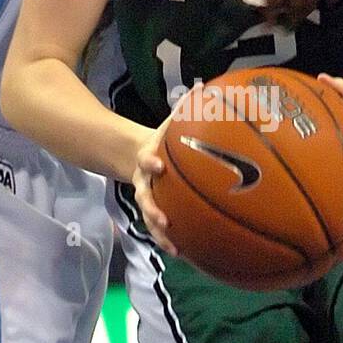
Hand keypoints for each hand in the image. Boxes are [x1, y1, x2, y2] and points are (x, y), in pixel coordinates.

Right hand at [132, 116, 177, 254]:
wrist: (140, 155)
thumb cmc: (163, 140)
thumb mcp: (170, 124)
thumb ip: (184, 109)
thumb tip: (202, 88)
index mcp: (148, 158)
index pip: (145, 160)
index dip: (149, 162)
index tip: (157, 165)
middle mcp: (145, 182)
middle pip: (145, 198)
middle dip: (153, 210)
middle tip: (164, 220)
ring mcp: (149, 199)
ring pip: (150, 219)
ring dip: (160, 234)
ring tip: (173, 248)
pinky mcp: (155, 212)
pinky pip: (161, 229)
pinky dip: (170, 240)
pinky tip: (186, 254)